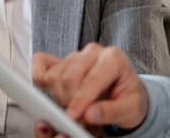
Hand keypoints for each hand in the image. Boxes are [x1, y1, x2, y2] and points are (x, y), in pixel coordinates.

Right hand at [32, 43, 148, 131]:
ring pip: (54, 75)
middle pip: (68, 77)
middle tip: (75, 117)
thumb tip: (90, 114)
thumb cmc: (129, 100)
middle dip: (69, 101)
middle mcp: (93, 52)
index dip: (80, 101)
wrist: (125, 94)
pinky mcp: (61, 60)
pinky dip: (38, 78)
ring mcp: (75, 54)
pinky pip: (40, 63)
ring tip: (71, 108)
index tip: (72, 118)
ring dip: (58, 96)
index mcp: (114, 58)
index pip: (91, 79)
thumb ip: (112, 112)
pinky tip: (49, 92)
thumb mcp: (131, 110)